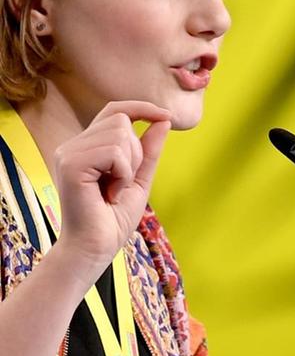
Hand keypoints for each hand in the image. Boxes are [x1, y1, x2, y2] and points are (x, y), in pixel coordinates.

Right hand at [53, 101, 170, 271]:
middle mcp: (73, 145)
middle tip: (123, 182)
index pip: (114, 110)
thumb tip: (163, 120)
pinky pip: (114, 151)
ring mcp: (69, 153)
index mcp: (87, 147)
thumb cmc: (113, 219)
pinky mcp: (70, 164)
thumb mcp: (139, 178)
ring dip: (129, 165)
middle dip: (136, 151)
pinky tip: (110, 193)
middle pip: (121, 120)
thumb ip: (149, 150)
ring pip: (119, 133)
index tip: (165, 116)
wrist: (96, 248)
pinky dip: (123, 173)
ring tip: (115, 190)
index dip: (141, 107)